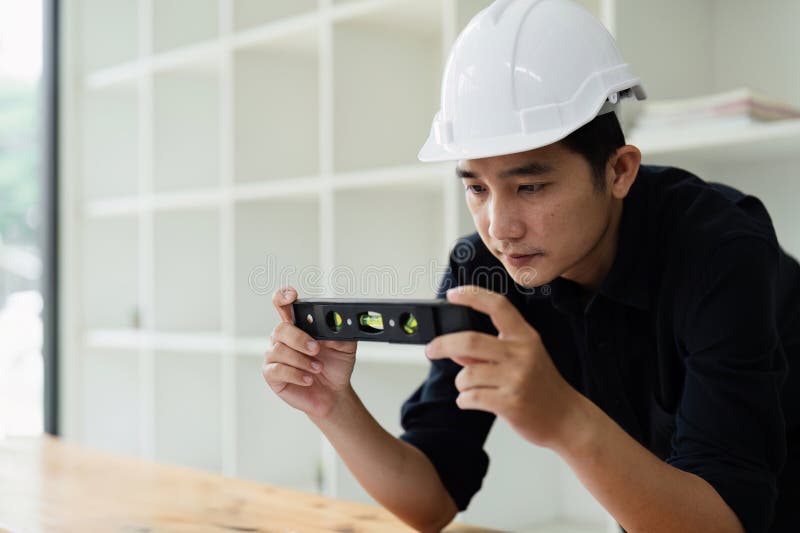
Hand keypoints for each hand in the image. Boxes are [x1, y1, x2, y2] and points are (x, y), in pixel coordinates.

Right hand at [263, 286, 357, 418]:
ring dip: (302, 361)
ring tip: (317, 368)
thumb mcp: (346, 346)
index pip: (283, 304)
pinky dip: (296, 374)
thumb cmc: (336, 366)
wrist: (334, 393)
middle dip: (300, 339)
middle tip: (316, 349)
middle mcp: (282, 338)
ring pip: (280, 351)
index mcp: (297, 325)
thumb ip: (340, 332)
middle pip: (281, 329)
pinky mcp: (272, 375)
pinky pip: (278, 370)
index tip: (292, 295)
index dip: (283, 296)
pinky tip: (308, 378)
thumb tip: (335, 323)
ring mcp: (275, 356)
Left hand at [424, 285, 579, 447]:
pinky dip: (464, 400)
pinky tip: (473, 401)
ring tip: (472, 389)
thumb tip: (453, 350)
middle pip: (470, 341)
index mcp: (525, 337)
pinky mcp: (511, 403)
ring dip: (461, 383)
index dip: (472, 296)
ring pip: (466, 375)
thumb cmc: (542, 388)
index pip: (498, 306)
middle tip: (431, 350)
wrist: (567, 419)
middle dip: (443, 345)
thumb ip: (487, 353)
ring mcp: (517, 378)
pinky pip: (470, 397)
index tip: (452, 294)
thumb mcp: (521, 361)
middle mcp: (522, 354)